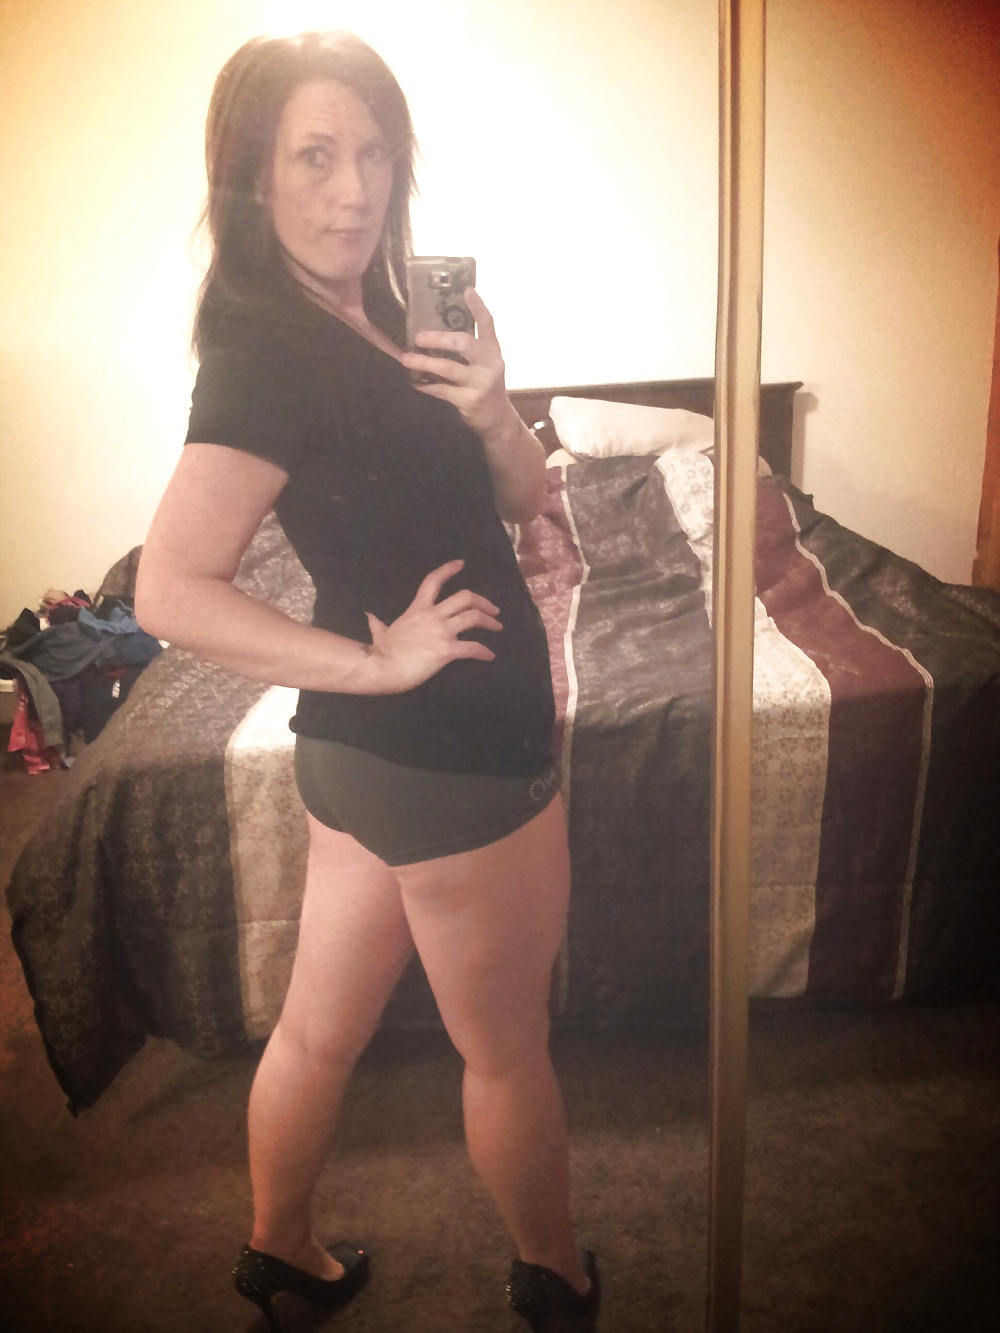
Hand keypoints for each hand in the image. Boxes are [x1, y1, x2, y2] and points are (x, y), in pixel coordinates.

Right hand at [363, 559, 500, 692]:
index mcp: (418, 609)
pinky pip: (472, 647)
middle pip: (465, 597)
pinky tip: (490, 656)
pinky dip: (483, 651)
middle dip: (483, 601)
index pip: (434, 581)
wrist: (383, 667)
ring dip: (489, 622)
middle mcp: (433, 615)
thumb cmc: (382, 651)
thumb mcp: (380, 632)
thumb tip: (369, 617)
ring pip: (474, 617)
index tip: (461, 564)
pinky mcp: (447, 650)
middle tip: (494, 610)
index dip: (448, 569)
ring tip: (497, 627)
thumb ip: (377, 624)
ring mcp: (441, 631)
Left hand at [401, 289, 522, 447]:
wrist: (497, 420)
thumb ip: (471, 350)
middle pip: (464, 344)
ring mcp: (480, 383)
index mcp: (493, 351)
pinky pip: (442, 390)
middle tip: (418, 337)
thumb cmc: (485, 386)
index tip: (467, 290)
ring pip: (448, 368)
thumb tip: (436, 332)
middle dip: (439, 338)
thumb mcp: (485, 364)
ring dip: (424, 362)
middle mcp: (490, 364)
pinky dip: (425, 385)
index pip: (488, 324)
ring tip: (406, 358)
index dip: (478, 306)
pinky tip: (414, 382)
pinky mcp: (469, 400)